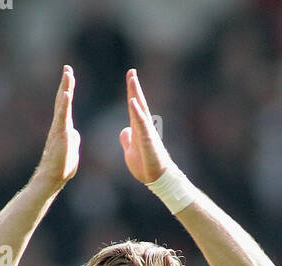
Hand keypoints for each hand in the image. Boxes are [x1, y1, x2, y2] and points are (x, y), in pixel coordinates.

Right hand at [37, 65, 79, 188]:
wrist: (53, 177)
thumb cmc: (62, 167)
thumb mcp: (72, 150)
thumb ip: (73, 139)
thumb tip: (74, 133)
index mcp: (64, 127)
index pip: (66, 105)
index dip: (68, 90)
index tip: (70, 75)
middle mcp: (59, 124)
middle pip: (62, 99)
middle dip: (65, 83)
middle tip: (68, 68)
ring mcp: (58, 128)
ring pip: (62, 104)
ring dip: (65, 88)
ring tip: (68, 74)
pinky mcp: (60, 134)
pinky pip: (62, 116)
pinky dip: (65, 104)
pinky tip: (67, 93)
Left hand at [119, 69, 169, 183]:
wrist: (157, 179)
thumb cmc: (146, 166)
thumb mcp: (130, 151)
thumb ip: (127, 139)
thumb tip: (125, 130)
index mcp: (138, 129)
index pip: (133, 107)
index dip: (131, 92)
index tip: (130, 76)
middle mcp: (144, 128)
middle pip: (138, 104)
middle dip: (134, 87)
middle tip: (131, 71)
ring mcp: (147, 133)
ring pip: (141, 110)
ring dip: (136, 94)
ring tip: (132, 80)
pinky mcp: (149, 141)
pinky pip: (142, 124)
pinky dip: (137, 113)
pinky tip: (132, 102)